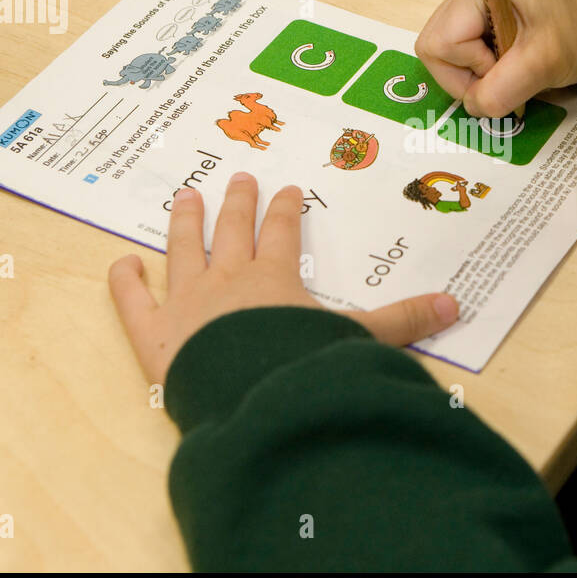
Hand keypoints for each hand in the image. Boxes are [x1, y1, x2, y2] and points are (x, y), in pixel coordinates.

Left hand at [108, 173, 459, 382]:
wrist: (252, 400)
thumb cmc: (305, 364)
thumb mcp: (362, 340)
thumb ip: (403, 322)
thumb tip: (456, 304)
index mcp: (274, 276)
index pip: (279, 232)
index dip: (282, 210)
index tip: (284, 190)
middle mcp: (228, 279)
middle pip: (231, 231)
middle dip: (236, 204)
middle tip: (236, 177)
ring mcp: (186, 303)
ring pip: (182, 251)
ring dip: (183, 223)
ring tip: (184, 197)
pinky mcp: (154, 336)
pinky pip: (132, 304)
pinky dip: (124, 284)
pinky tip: (120, 264)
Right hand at [416, 0, 576, 117]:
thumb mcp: (544, 62)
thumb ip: (503, 89)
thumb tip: (474, 107)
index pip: (440, 44)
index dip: (469, 68)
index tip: (507, 67)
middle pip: (435, 49)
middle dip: (464, 75)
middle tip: (504, 75)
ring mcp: (470, 7)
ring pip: (445, 55)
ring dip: (474, 74)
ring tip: (510, 68)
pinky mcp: (478, 21)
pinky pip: (460, 55)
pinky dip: (481, 69)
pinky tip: (508, 64)